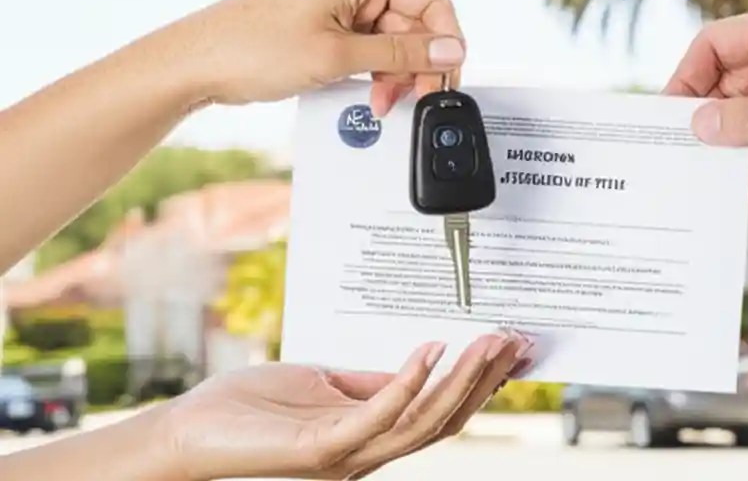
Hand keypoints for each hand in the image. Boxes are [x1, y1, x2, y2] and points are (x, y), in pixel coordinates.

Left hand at [158, 333, 531, 480]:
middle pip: (444, 420)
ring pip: (423, 422)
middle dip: (484, 379)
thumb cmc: (245, 407)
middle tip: (514, 340)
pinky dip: (410, 382)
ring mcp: (346, 456)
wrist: (184, 432)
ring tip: (487, 342)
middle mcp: (365, 453)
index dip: (480, 383)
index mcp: (370, 437)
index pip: (440, 413)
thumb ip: (371, 383)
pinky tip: (429, 350)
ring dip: (462, 379)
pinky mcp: (321, 450)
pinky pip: (378, 416)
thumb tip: (420, 364)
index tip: (510, 348)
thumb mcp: (323, 384)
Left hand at [168, 0, 464, 116]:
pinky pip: (368, 46)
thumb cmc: (250, 48)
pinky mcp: (327, 23)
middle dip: (415, 66)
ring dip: (394, 75)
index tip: (444, 78)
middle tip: (410, 100)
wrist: (194, 63)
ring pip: (393, 40)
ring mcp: (339, 1)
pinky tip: (366, 95)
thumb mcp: (337, 56)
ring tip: (379, 102)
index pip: (432, 2)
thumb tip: (450, 50)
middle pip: (415, 25)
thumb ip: (401, 53)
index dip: (445, 43)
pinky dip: (374, 73)